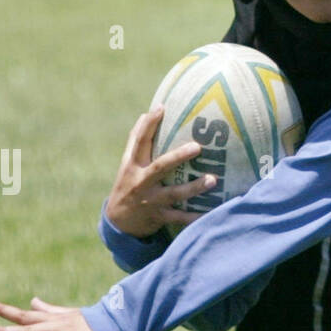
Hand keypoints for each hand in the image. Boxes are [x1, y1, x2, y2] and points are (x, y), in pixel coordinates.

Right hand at [104, 106, 212, 238]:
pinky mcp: (159, 217)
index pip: (139, 141)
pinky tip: (211, 212)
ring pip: (174, 194)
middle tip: (198, 147)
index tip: (161, 108)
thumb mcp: (127, 163)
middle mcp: (141, 182)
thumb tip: (148, 112)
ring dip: (193, 188)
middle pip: (160, 167)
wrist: (118, 222)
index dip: (149, 124)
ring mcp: (150, 200)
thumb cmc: (128, 183)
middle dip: (178, 157)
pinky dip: (194, 217)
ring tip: (213, 180)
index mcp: (133, 165)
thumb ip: (137, 140)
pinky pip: (179, 217)